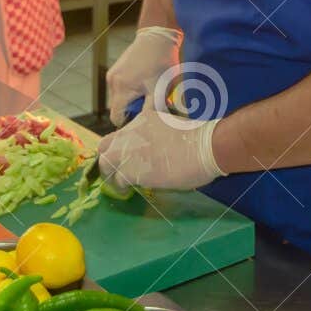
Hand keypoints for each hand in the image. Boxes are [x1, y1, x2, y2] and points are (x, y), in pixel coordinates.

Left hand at [97, 106, 223, 191]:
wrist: (206, 146)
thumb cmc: (199, 138)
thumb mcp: (173, 127)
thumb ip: (157, 134)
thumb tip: (155, 149)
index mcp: (143, 119)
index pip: (121, 132)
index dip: (120, 146)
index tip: (126, 156)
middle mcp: (131, 132)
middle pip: (105, 146)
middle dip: (108, 159)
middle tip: (115, 171)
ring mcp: (128, 151)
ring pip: (106, 163)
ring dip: (110, 175)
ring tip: (119, 185)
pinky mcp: (131, 170)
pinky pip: (118, 180)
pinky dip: (120, 187)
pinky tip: (127, 191)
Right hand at [105, 25, 180, 126]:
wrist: (158, 35)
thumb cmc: (162, 63)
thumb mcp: (161, 89)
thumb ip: (153, 109)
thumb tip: (150, 125)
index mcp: (121, 89)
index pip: (116, 118)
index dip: (129, 122)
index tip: (143, 118)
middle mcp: (113, 82)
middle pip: (117, 108)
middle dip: (133, 109)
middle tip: (150, 102)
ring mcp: (113, 74)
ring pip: (119, 97)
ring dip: (132, 98)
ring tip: (149, 90)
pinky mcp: (116, 68)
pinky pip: (120, 86)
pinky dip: (130, 88)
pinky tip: (144, 81)